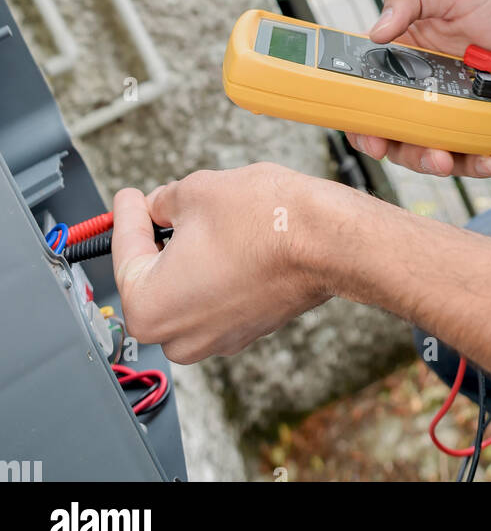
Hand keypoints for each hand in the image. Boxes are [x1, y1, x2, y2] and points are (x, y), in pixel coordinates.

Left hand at [112, 164, 335, 363]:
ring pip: (186, 290)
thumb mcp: (195, 191)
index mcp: (151, 308)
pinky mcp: (248, 329)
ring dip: (187, 256)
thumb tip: (158, 206)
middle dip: (156, 240)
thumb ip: (163, 201)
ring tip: (202, 218)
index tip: (127, 199)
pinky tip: (229, 240)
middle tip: (159, 206)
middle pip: (153, 279)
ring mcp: (217, 338)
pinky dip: (215, 271)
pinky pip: (215, 299)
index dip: (126, 214)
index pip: (125, 252)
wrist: (326, 241)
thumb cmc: (265, 222)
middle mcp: (180, 336)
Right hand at [347, 0, 490, 178]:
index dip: (352, 102)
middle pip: (384, 123)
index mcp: (407, 51)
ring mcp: (447, 114)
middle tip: (387, 148)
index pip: (364, 78)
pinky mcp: (474, 136)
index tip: (356, 119)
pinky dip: (470, 166)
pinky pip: (462, 159)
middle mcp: (420, 86)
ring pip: (418, 149)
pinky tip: (489, 162)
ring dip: (425, 161)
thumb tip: (374, 32)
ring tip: (446, 160)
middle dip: (382, 142)